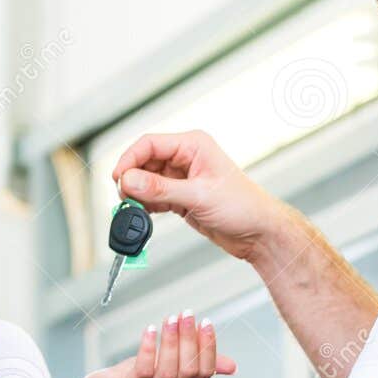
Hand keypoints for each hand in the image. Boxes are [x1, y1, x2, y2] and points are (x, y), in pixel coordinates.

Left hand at [83, 311, 235, 377]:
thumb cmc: (141, 376)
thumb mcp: (172, 368)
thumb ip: (198, 364)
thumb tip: (232, 367)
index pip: (204, 372)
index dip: (208, 347)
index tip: (206, 322)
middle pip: (188, 371)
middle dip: (190, 340)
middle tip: (188, 314)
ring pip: (168, 372)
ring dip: (171, 342)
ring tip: (171, 319)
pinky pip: (142, 372)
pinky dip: (149, 349)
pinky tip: (151, 330)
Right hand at [111, 131, 287, 261]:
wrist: (259, 233)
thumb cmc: (243, 206)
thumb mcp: (198, 196)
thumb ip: (161, 189)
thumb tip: (129, 181)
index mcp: (194, 145)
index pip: (150, 144)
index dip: (129, 159)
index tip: (118, 179)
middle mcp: (187, 158)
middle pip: (145, 161)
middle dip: (132, 179)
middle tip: (124, 198)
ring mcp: (183, 178)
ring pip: (148, 180)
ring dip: (138, 194)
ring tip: (134, 208)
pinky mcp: (182, 197)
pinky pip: (155, 196)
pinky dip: (147, 205)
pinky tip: (145, 215)